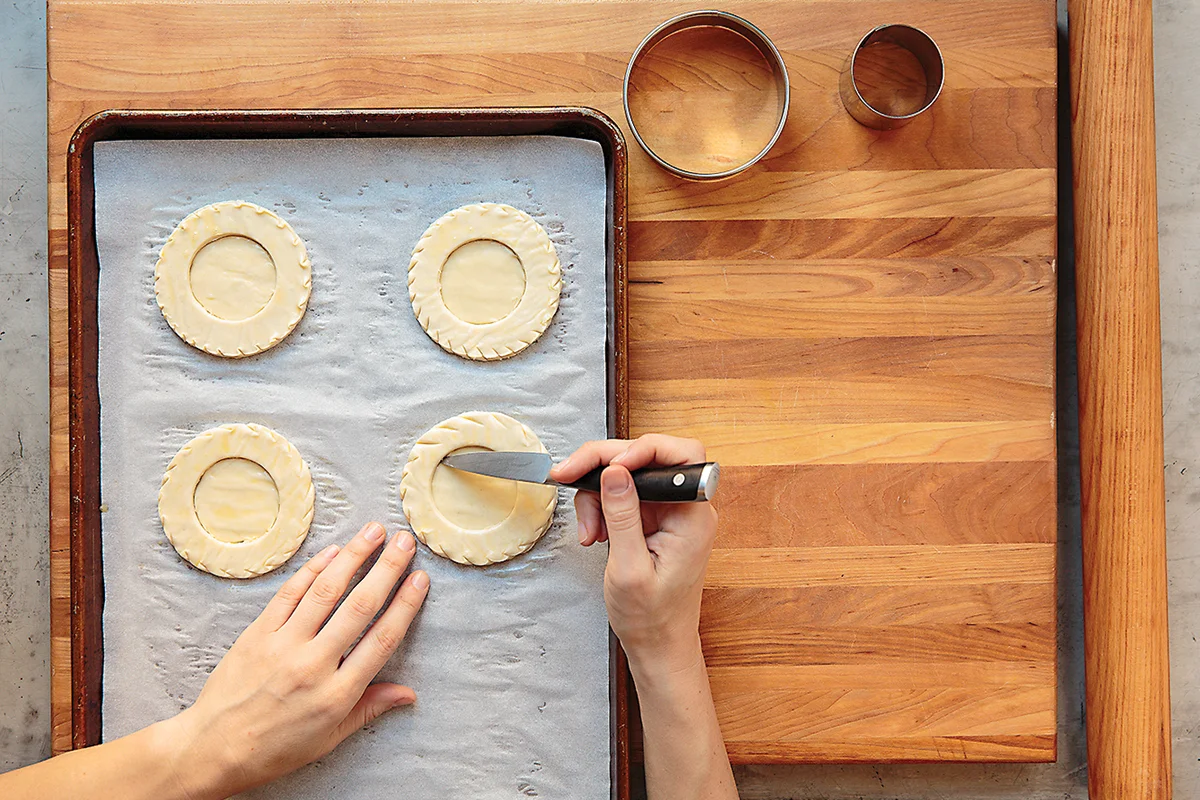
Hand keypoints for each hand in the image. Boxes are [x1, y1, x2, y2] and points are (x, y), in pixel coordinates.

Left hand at [163, 522, 429, 797]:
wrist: (214, 750)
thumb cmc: (274, 749)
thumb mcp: (330, 738)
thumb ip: (369, 709)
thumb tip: (408, 694)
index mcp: (338, 694)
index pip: (382, 639)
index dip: (405, 605)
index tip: (420, 579)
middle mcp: (314, 664)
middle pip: (359, 607)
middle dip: (386, 569)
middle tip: (404, 542)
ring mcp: (284, 645)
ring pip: (325, 591)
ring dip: (353, 557)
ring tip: (373, 532)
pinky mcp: (258, 634)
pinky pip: (289, 594)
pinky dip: (312, 570)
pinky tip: (331, 552)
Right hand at [550, 435, 716, 672]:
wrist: (658, 645)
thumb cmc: (652, 618)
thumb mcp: (629, 568)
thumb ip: (622, 516)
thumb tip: (614, 471)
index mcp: (693, 516)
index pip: (681, 454)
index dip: (643, 449)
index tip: (608, 467)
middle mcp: (686, 506)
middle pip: (647, 456)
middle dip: (604, 465)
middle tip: (567, 475)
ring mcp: (670, 511)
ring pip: (628, 474)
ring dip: (598, 493)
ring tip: (588, 530)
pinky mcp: (654, 518)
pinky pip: (623, 494)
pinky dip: (601, 507)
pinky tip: (594, 532)